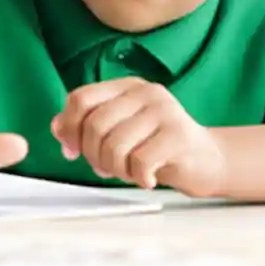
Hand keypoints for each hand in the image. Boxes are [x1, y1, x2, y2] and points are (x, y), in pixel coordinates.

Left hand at [51, 77, 225, 195]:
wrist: (207, 160)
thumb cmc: (157, 147)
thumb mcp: (119, 132)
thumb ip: (87, 127)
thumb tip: (57, 128)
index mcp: (126, 87)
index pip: (80, 99)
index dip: (69, 128)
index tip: (72, 150)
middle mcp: (145, 92)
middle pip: (95, 125)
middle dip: (93, 155)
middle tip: (106, 168)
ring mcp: (164, 111)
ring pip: (115, 145)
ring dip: (116, 169)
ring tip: (129, 171)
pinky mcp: (178, 135)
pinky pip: (139, 161)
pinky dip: (138, 177)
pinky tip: (149, 178)